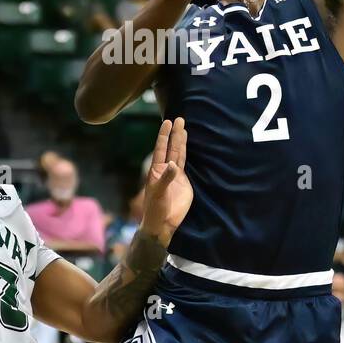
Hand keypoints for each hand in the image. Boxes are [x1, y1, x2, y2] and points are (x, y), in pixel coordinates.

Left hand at [140, 118, 192, 244]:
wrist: (163, 223)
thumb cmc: (155, 208)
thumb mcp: (159, 193)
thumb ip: (167, 178)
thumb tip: (174, 163)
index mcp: (156, 169)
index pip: (161, 148)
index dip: (164, 135)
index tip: (168, 122)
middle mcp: (166, 169)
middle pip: (171, 148)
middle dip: (175, 134)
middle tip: (179, 119)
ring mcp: (175, 175)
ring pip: (179, 154)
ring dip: (181, 141)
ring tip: (184, 128)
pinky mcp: (184, 182)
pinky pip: (186, 164)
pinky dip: (186, 154)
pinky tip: (188, 145)